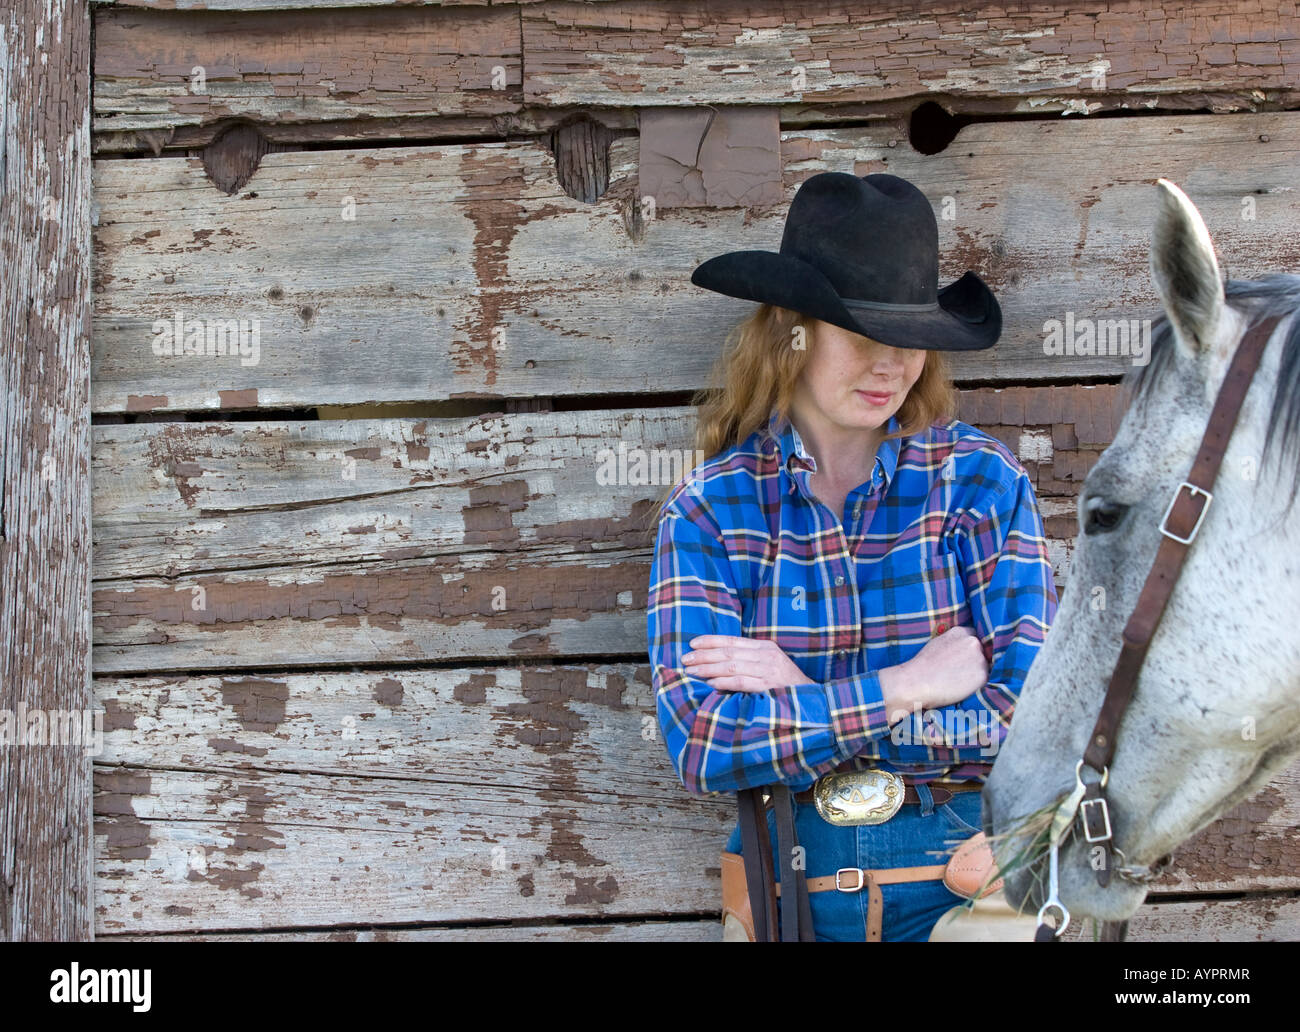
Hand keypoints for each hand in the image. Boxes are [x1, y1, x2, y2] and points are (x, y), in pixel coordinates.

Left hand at [681, 635, 808, 692]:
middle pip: (729, 652)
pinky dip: (725, 682)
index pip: (732, 641)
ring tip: (692, 671)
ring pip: (732, 665)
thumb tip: (718, 662)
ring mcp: (769, 670)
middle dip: (704, 655)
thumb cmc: (786, 685)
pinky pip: (742, 682)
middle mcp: (767, 655)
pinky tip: (711, 683)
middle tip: (685, 659)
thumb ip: (748, 661)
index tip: (692, 644)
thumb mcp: (769, 665)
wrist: (814, 700)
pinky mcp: (770, 686)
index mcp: (765, 647)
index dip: (711, 641)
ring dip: (709, 668)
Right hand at [880, 625, 987, 715]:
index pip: (975, 638)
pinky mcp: (982, 675)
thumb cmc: (922, 667)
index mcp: (961, 632)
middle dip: (976, 661)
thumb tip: (963, 651)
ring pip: (985, 667)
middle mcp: (973, 642)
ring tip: (958, 682)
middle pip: (983, 652)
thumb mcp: (938, 644)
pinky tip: (961, 688)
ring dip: (977, 674)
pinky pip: (985, 681)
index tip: (965, 659)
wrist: (915, 682)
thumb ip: (954, 644)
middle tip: (961, 673)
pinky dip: (976, 686)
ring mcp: (979, 658)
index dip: (971, 650)